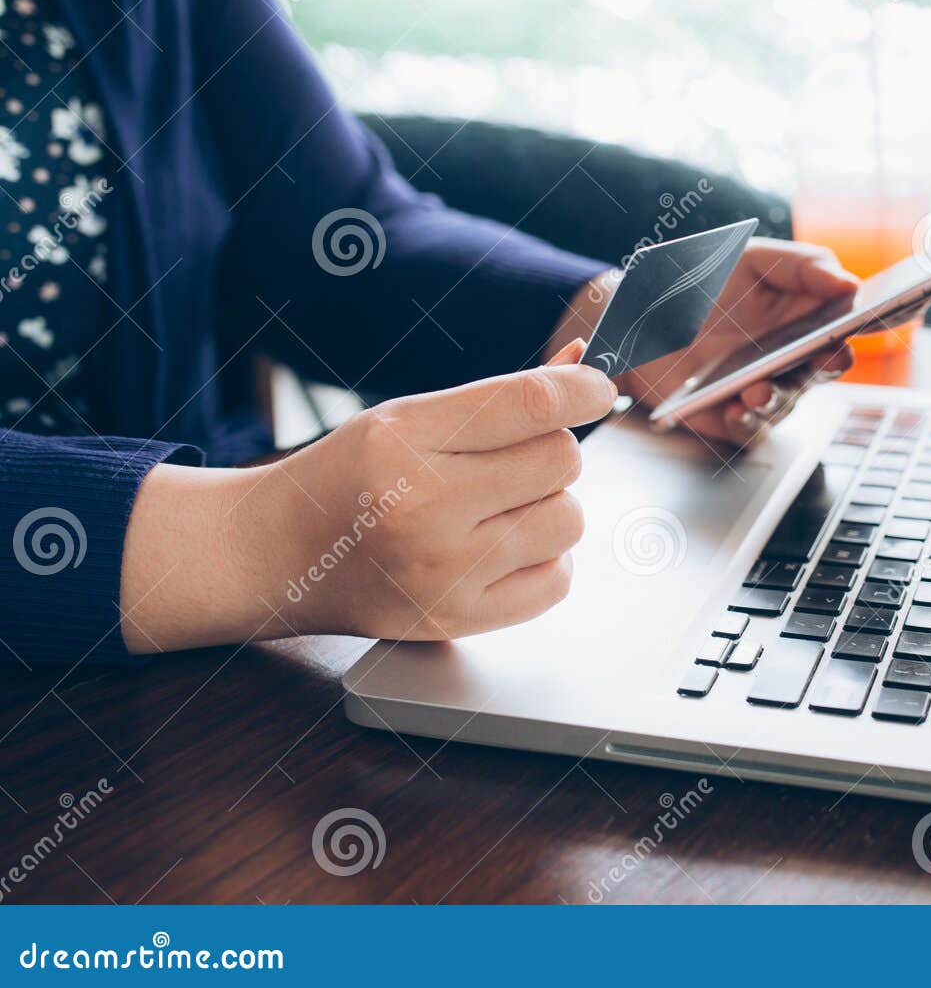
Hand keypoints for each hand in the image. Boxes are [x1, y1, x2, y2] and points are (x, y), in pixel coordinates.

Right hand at [120, 341, 615, 651]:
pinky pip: (557, 581)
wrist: (277, 555)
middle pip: (562, 461)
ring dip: (549, 508)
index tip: (597, 389)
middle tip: (508, 463)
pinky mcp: (456, 620)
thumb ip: (500, 396)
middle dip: (550, 454)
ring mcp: (442, 572)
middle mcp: (423, 506)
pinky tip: (501, 549)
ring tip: (499, 508)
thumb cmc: (350, 476)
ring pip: (568, 520)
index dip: (584, 390)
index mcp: (405, 439)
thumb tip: (584, 366)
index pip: (533, 403)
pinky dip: (545, 561)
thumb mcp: (408, 415)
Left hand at [616, 238, 857, 444]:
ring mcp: (764, 390)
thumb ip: (805, 265)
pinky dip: (743, 421)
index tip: (862, 320)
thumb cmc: (708, 284)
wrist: (644, 315)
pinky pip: (748, 429)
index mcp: (806, 322)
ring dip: (774, 397)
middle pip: (822, 369)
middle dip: (825, 364)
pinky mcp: (733, 417)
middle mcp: (791, 361)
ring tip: (757, 389)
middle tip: (823, 356)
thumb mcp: (755, 259)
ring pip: (784, 402)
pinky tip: (734, 408)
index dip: (861, 327)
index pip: (844, 329)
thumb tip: (850, 284)